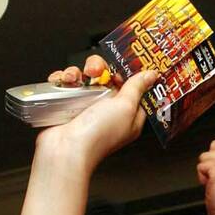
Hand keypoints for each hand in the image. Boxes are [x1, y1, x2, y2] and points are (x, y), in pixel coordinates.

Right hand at [38, 55, 158, 169]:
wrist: (65, 150)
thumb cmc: (98, 136)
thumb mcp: (126, 107)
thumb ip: (137, 88)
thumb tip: (151, 75)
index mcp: (128, 114)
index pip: (133, 87)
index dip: (127, 73)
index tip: (120, 64)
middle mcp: (107, 111)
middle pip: (106, 77)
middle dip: (99, 68)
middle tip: (94, 72)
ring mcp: (86, 108)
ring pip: (84, 78)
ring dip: (77, 72)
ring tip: (74, 79)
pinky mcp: (67, 106)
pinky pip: (67, 84)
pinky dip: (63, 79)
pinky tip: (63, 82)